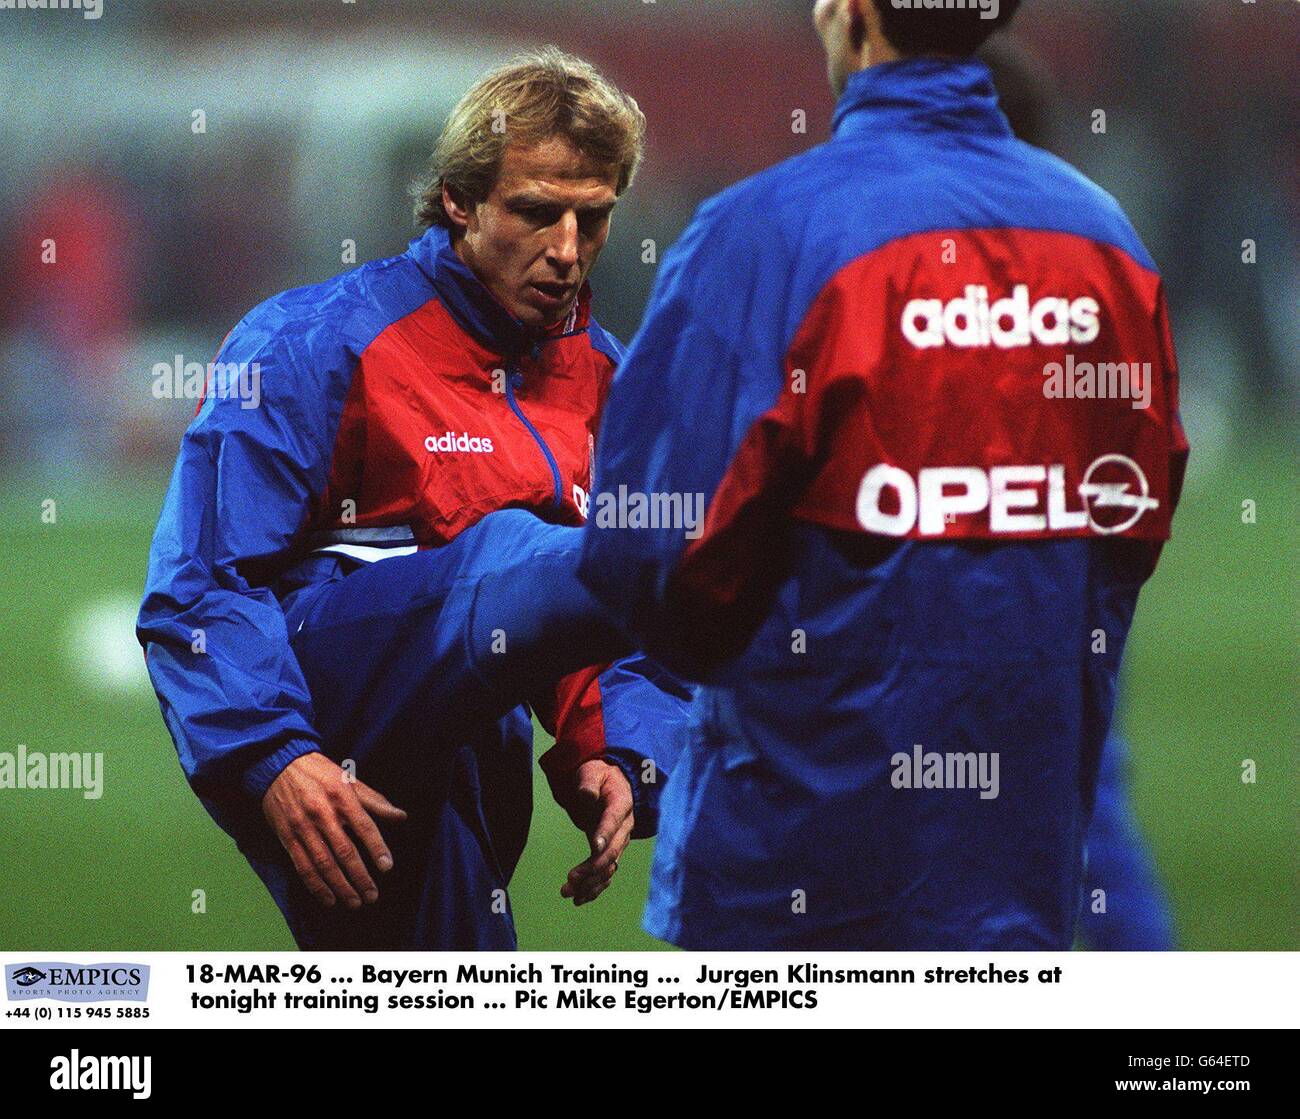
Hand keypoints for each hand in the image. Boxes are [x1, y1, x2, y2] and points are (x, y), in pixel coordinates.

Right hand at [262, 752, 406, 908]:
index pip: (364, 826)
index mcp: (342, 796)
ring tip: (355, 902)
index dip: (376, 848)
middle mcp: (322, 813)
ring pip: (323, 864)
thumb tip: (401, 816)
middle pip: (344, 851)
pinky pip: (303, 866)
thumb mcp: (349, 779)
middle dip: (360, 876)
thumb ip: (375, 801)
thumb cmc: (320, 772)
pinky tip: (329, 899)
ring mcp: (303, 827)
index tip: (387, 867)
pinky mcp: (287, 837)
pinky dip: (316, 886)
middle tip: (372, 895)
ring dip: (340, 887)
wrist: (277, 764)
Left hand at [558, 759, 634, 906]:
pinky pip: (606, 874)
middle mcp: (625, 827)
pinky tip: (579, 899)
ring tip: (567, 893)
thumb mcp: (593, 772)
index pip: (614, 821)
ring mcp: (619, 842)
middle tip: (570, 879)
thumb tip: (586, 795)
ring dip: (590, 883)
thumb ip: (589, 784)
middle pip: (612, 851)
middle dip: (592, 867)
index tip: (593, 848)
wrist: (610, 783)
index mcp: (621, 804)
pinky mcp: (611, 852)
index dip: (605, 834)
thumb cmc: (599, 776)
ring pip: (609, 867)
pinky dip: (594, 888)